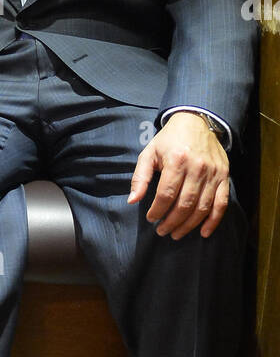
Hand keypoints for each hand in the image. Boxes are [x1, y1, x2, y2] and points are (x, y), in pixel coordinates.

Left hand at [128, 113, 228, 239]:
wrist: (196, 122)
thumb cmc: (168, 140)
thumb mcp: (149, 153)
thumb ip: (140, 177)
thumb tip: (132, 201)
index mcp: (177, 160)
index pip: (166, 194)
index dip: (157, 210)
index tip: (151, 218)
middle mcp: (198, 168)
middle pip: (185, 204)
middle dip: (172, 222)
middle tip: (162, 231)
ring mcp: (213, 173)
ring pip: (202, 207)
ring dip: (189, 225)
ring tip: (176, 234)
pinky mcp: (224, 176)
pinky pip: (221, 203)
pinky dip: (213, 221)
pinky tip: (203, 233)